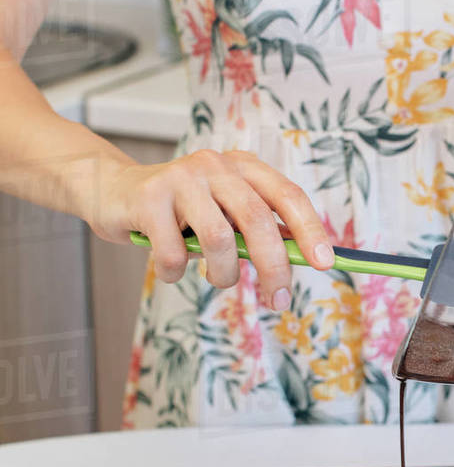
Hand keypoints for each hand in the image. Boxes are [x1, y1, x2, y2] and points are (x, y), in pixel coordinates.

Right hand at [94, 149, 333, 309]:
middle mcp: (215, 166)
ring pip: (218, 241)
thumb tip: (301, 260)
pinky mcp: (149, 198)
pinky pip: (174, 254)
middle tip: (279, 300)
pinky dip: (177, 272)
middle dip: (274, 267)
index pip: (287, 195)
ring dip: (222, 274)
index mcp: (243, 167)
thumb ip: (257, 231)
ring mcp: (181, 178)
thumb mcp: (224, 215)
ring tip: (215, 278)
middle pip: (256, 221)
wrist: (114, 193)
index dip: (309, 229)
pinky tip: (170, 267)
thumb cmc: (181, 214)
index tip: (326, 263)